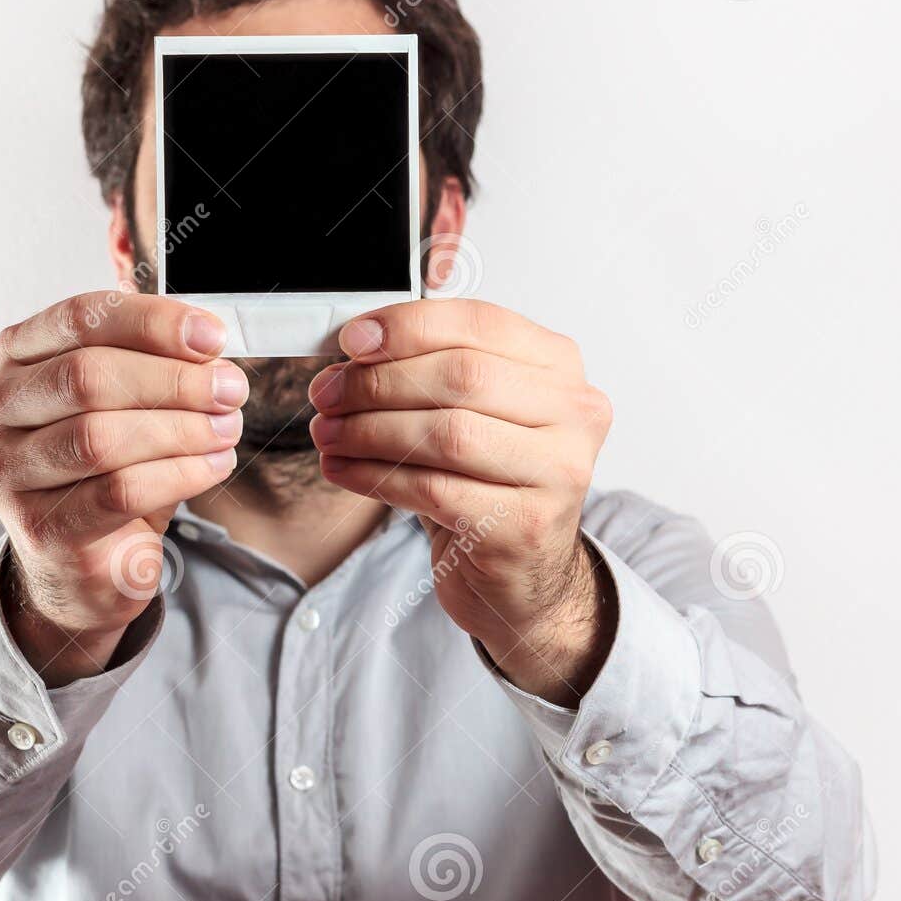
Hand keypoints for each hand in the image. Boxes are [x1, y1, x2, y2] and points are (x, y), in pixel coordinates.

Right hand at [0, 293, 246, 684]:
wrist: (78, 561)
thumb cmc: (104, 468)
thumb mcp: (122, 401)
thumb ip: (151, 360)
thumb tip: (208, 342)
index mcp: (13, 358)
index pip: (79, 318)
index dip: (152, 321)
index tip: (213, 337)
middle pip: (87, 377)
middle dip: (173, 380)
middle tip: (230, 390)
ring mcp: (6, 472)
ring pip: (100, 437)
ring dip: (180, 429)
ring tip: (225, 430)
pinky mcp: (38, 528)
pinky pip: (118, 491)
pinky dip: (178, 474)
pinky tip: (212, 466)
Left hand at [307, 299, 615, 705]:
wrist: (525, 577)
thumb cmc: (493, 486)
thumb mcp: (474, 413)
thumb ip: (431, 370)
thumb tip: (356, 348)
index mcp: (559, 368)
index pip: (479, 323)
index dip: (407, 327)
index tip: (352, 342)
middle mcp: (573, 415)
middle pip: (460, 377)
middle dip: (377, 382)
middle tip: (327, 394)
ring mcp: (557, 473)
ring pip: (445, 435)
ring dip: (369, 431)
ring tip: (329, 434)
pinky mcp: (524, 526)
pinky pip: (433, 490)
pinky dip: (376, 477)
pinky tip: (345, 470)